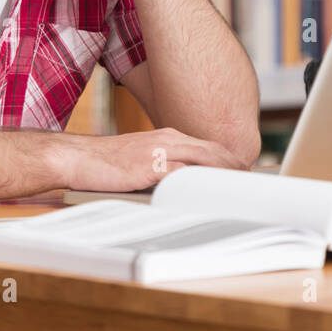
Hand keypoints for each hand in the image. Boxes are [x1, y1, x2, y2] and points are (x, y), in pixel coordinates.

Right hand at [55, 127, 249, 192]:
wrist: (77, 157)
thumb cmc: (106, 161)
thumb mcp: (142, 157)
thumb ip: (165, 165)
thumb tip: (187, 182)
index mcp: (169, 136)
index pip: (209, 147)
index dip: (230, 160)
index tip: (245, 173)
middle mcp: (168, 139)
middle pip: (213, 151)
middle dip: (235, 167)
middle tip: (254, 183)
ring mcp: (159, 151)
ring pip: (203, 160)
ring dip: (223, 175)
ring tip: (241, 190)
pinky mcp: (148, 166)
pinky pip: (181, 175)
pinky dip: (200, 184)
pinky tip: (211, 194)